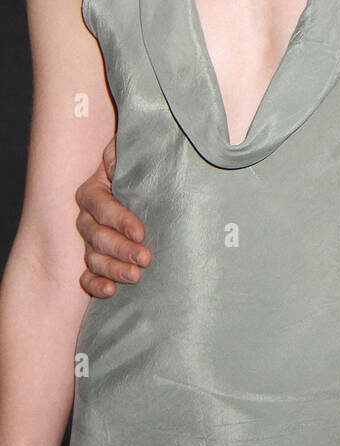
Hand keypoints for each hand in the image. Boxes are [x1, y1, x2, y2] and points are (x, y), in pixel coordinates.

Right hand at [76, 139, 150, 298]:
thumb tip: (113, 169)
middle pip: (97, 236)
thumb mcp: (132, 154)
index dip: (119, 220)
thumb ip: (121, 156)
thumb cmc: (140, 166)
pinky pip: (88, 276)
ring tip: (135, 277)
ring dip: (113, 269)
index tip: (140, 232)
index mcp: (93, 191)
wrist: (146, 182)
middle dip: (121, 249)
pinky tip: (110, 291)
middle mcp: (88, 218)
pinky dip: (95, 285)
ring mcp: (90, 241)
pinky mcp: (98, 259)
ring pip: (93, 258)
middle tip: (144, 258)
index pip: (102, 207)